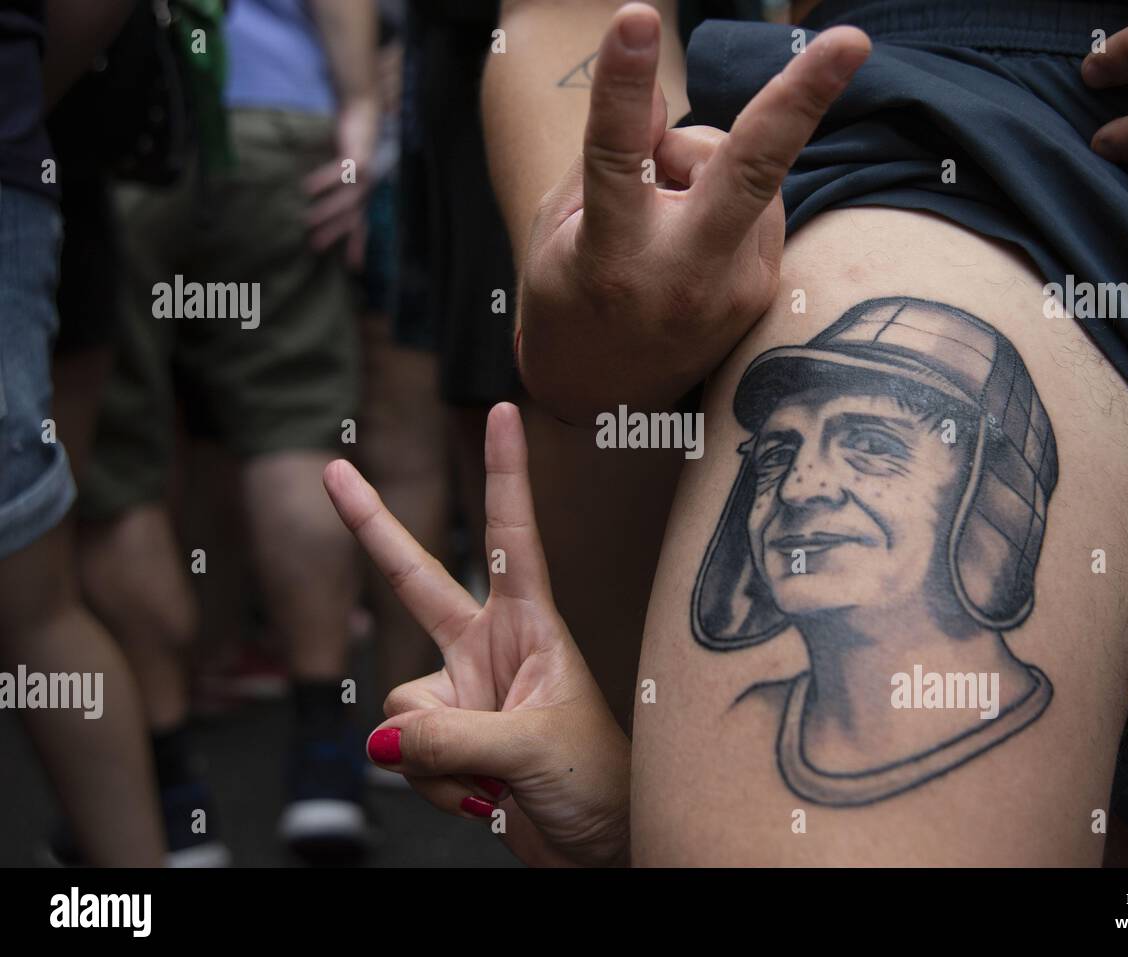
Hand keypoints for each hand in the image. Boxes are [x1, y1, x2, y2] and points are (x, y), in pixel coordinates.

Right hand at [303, 95, 380, 267]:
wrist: (365, 110)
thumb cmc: (352, 141)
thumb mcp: (344, 168)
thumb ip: (336, 187)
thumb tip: (311, 200)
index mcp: (367, 193)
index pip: (364, 224)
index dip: (359, 245)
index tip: (354, 268)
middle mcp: (370, 188)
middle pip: (354, 217)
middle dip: (336, 233)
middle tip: (314, 246)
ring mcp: (367, 174)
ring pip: (348, 199)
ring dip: (328, 211)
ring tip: (306, 221)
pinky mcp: (358, 157)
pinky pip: (340, 173)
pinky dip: (324, 181)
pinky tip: (306, 188)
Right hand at [323, 403, 630, 866]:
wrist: (597, 845)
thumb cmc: (598, 780)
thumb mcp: (535, 748)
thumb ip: (456, 738)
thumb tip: (383, 737)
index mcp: (530, 625)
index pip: (512, 535)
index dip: (505, 473)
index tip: (505, 411)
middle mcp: (487, 648)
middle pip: (415, 582)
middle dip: (373, 529)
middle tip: (331, 471)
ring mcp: (461, 693)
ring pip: (401, 708)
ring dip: (438, 755)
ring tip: (496, 778)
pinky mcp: (443, 741)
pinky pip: (402, 752)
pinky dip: (434, 783)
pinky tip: (480, 797)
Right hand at [518, 2, 871, 420]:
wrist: (601, 399)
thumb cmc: (569, 295)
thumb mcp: (562, 223)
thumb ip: (611, 152)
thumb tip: (662, 96)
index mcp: (612, 256)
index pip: (615, 154)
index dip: (623, 85)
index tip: (632, 17)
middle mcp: (683, 277)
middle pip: (750, 172)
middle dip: (803, 99)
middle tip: (852, 40)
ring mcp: (734, 291)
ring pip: (747, 169)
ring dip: (708, 163)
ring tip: (660, 212)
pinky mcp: (762, 294)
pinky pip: (758, 204)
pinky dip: (727, 194)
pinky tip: (690, 232)